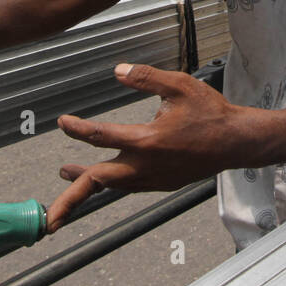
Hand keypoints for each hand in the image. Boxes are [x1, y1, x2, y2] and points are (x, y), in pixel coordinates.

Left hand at [46, 63, 255, 231]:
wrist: (236, 142)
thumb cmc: (211, 113)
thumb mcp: (180, 85)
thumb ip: (146, 77)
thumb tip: (118, 70)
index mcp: (147, 141)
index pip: (100, 137)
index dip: (77, 129)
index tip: (62, 122)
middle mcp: (146, 165)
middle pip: (99, 182)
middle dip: (72, 198)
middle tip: (49, 215)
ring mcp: (154, 178)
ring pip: (112, 186)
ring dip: (88, 185)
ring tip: (68, 176)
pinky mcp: (163, 183)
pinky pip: (129, 186)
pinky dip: (111, 184)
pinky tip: (105, 176)